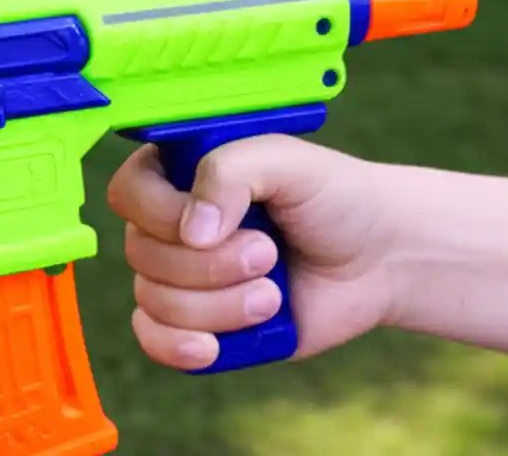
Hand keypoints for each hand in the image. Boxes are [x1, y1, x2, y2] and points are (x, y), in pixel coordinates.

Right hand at [106, 135, 398, 370]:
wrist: (379, 259)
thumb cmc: (335, 198)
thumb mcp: (288, 161)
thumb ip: (231, 171)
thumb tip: (192, 232)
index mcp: (181, 174)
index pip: (128, 192)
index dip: (160, 215)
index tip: (214, 227)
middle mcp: (172, 225)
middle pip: (140, 254)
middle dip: (210, 266)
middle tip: (269, 253)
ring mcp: (181, 277)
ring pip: (155, 301)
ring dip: (219, 305)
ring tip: (273, 294)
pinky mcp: (197, 324)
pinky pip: (154, 340)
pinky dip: (179, 346)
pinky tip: (213, 345)